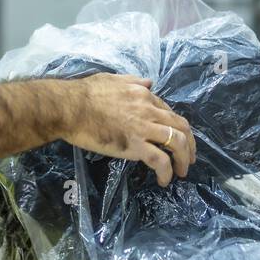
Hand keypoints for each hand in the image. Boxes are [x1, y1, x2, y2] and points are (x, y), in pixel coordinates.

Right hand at [56, 73, 196, 186]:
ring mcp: (143, 128)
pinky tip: (163, 180)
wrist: (70, 107)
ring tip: (181, 171)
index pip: (168, 111)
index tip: (175, 138)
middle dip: (189, 144)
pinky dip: (167, 171)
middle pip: (181, 127)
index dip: (175, 127)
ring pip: (177, 142)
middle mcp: (149, 110)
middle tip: (188, 158)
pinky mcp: (134, 146)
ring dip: (183, 159)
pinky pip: (160, 160)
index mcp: (144, 94)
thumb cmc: (85, 93)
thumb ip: (132, 81)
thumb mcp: (113, 79)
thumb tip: (149, 83)